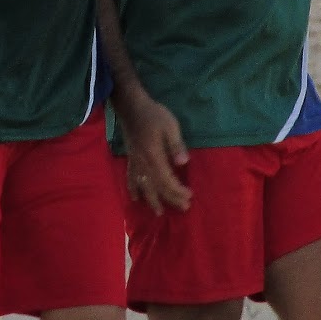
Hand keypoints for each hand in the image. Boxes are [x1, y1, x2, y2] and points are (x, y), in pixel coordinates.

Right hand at [118, 92, 190, 212]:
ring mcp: (135, 163)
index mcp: (154, 156)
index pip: (167, 180)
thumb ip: (176, 145)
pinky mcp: (130, 159)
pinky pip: (131, 179)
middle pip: (157, 187)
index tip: (190, 196)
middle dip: (171, 199)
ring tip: (159, 212)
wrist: (131, 107)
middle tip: (183, 208)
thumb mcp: (170, 126)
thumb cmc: (153, 114)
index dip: (179, 191)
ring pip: (143, 187)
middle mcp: (143, 164)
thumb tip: (184, 163)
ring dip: (152, 201)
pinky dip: (133, 190)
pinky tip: (135, 198)